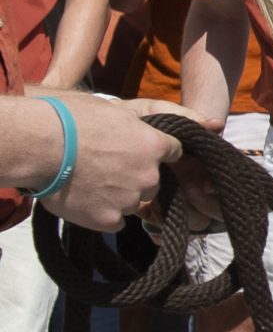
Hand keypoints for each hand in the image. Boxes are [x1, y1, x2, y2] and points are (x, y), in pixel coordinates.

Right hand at [37, 94, 181, 230]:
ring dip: (118, 196)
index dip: (155, 152)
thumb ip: (134, 125)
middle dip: (135, 177)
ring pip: (133, 202)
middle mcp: (149, 175)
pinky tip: (85, 201)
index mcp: (154, 145)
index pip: (174, 152)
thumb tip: (138, 128)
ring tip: (89, 184)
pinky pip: (115, 221)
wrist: (39, 146)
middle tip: (106, 169)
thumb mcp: (112, 110)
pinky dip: (103, 214)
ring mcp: (130, 200)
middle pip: (152, 182)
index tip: (141, 152)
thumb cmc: (70, 119)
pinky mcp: (108, 219)